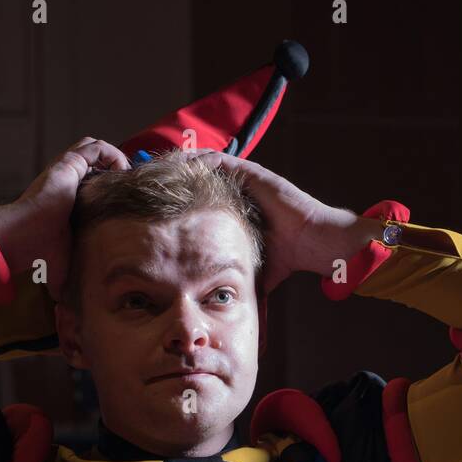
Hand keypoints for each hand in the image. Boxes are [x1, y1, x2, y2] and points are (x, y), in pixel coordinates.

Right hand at [0, 136, 130, 298]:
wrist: (20, 239)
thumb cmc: (39, 254)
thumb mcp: (65, 269)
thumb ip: (73, 284)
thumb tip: (76, 318)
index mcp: (70, 206)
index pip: (95, 189)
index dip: (114, 191)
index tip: (132, 202)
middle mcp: (69, 186)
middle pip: (97, 168)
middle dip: (119, 172)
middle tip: (135, 186)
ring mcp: (67, 173)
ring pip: (94, 153)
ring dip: (114, 160)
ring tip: (130, 175)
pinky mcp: (66, 166)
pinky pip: (92, 148)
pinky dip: (109, 154)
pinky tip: (121, 169)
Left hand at [173, 149, 358, 292]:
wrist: (315, 243)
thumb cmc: (290, 256)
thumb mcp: (254, 267)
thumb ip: (239, 275)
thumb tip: (227, 301)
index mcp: (236, 211)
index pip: (201, 199)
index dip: (178, 201)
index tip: (155, 207)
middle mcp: (239, 192)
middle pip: (198, 179)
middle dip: (173, 180)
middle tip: (146, 184)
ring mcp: (245, 180)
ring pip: (204, 165)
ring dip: (180, 166)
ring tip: (157, 170)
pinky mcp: (251, 174)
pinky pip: (217, 160)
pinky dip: (197, 161)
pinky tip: (178, 165)